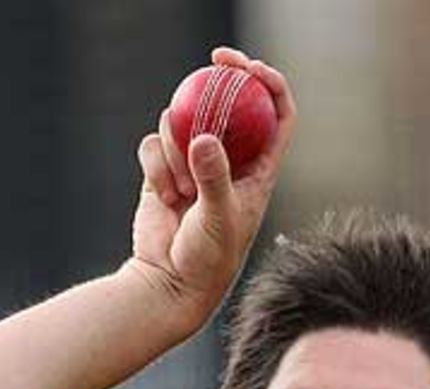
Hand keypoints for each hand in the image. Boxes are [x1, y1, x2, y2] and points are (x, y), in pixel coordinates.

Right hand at [127, 47, 296, 334]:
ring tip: (181, 189)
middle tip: (211, 62)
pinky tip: (162, 196)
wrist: (169, 285)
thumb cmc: (208, 262)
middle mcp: (229, 163)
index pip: (275, 116)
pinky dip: (155, 164)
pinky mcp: (163, 172)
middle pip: (227, 103)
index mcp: (258, 171)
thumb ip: (213, 178)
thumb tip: (203, 138)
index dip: (268, 84)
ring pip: (184, 122)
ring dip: (178, 144)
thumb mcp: (218, 220)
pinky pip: (154, 145)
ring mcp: (194, 166)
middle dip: (218, 79)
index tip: (249, 67)